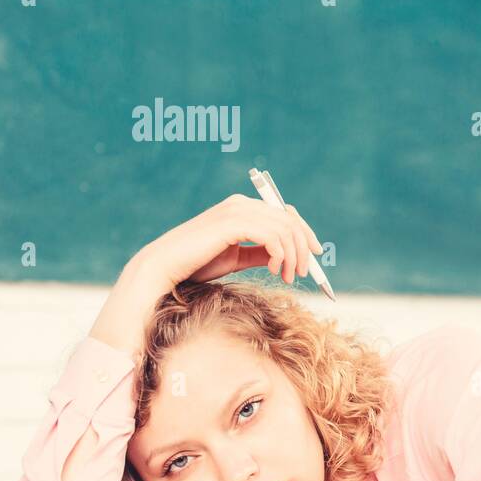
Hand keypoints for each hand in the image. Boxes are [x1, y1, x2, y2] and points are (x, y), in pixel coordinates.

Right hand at [138, 193, 323, 288]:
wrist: (165, 268)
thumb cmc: (196, 265)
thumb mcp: (237, 258)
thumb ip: (260, 253)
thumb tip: (285, 255)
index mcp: (242, 208)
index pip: (285, 214)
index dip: (304, 234)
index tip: (315, 256)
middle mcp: (241, 204)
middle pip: (290, 219)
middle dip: (302, 248)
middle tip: (302, 273)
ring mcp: (236, 210)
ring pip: (284, 228)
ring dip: (293, 255)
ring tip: (288, 276)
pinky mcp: (232, 223)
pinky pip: (272, 235)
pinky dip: (280, 254)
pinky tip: (275, 269)